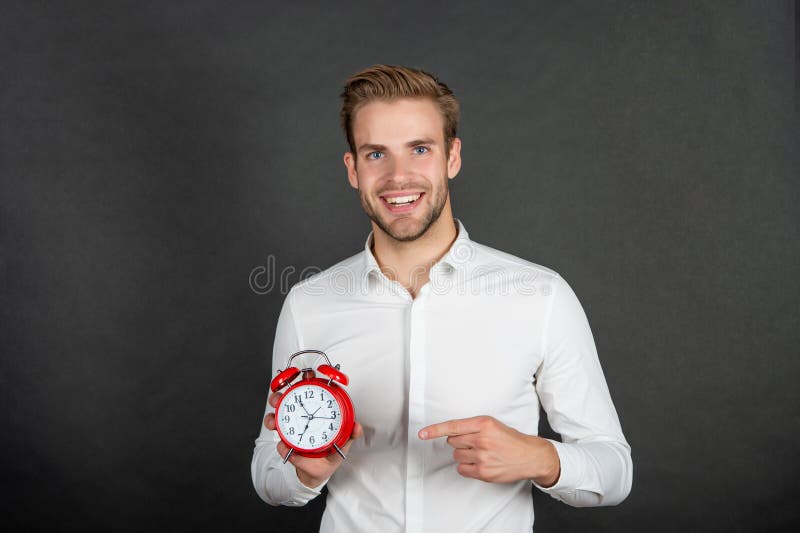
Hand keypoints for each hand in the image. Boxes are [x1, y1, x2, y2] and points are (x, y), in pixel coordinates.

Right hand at [264, 388, 362, 488]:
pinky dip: (281, 446)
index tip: (306, 375)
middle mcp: (300, 417)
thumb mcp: (343, 443)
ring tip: (274, 423)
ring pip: (275, 418)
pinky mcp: (286, 445)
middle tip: (278, 398)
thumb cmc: (331, 453)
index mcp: (315, 412)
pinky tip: (286, 447)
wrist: (319, 473)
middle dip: (278, 396)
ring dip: (271, 418)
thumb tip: (357, 427)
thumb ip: (350, 434)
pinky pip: (280, 444)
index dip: (306, 380)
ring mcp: (291, 430)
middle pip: (285, 400)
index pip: (309, 391)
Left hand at [419, 415, 559, 486]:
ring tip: (481, 453)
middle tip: (476, 443)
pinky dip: (467, 467)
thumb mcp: (492, 425)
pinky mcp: (483, 472)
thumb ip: (472, 427)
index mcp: (483, 424)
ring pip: (456, 455)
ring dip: (464, 455)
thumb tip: (450, 434)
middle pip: (453, 442)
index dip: (434, 430)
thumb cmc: (509, 439)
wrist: (529, 456)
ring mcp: (482, 457)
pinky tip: (480, 463)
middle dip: (460, 442)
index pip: (453, 426)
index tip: (422, 434)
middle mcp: (481, 439)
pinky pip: (462, 469)